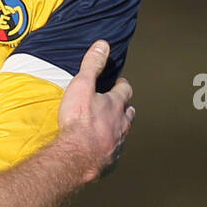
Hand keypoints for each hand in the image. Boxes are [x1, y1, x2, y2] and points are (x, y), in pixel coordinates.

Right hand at [57, 41, 134, 180]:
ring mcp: (117, 143)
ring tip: (112, 127)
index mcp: (115, 105)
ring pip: (123, 133)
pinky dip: (110, 148)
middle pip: (129, 113)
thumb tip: (102, 45)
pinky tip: (102, 150)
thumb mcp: (82, 86)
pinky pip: (113, 152)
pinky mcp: (110, 160)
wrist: (76, 156)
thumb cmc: (79, 121)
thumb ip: (92, 65)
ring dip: (119, 128)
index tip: (119, 83)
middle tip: (119, 105)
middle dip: (125, 108)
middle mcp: (121, 123)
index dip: (122, 86)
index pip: (125, 90)